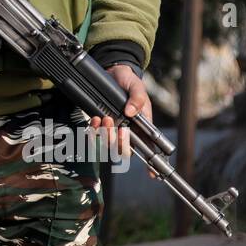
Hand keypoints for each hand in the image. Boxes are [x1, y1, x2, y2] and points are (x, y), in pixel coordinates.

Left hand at [92, 64, 156, 178]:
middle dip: (119, 143)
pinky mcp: (100, 124)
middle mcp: (128, 131)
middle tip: (117, 127)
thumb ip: (138, 99)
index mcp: (142, 126)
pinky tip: (94, 119)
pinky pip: (94, 135)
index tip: (152, 174)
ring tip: (105, 118)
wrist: (113, 72)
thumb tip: (131, 113)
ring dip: (105, 135)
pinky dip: (93, 130)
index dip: (151, 164)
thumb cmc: (129, 82)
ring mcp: (113, 128)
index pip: (149, 148)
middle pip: (124, 151)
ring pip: (108, 145)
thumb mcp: (137, 87)